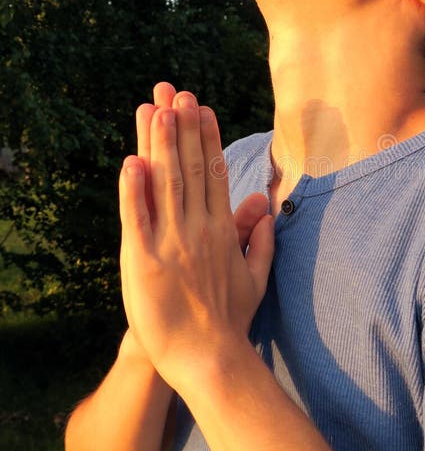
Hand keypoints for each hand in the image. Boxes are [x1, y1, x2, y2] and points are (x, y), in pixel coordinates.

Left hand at [119, 86, 273, 388]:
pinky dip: (133, 189)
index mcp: (222, 230)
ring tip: (155, 109)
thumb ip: (260, 242)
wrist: (209, 359)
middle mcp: (199, 229)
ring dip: (158, 144)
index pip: (213, 173)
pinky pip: (137, 218)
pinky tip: (130, 161)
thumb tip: (268, 212)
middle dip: (181, 127)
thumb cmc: (230, 322)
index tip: (200, 109)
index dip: (205, 138)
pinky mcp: (145, 261)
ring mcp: (172, 243)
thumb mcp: (255, 278)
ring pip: (165, 184)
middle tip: (175, 92)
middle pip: (188, 168)